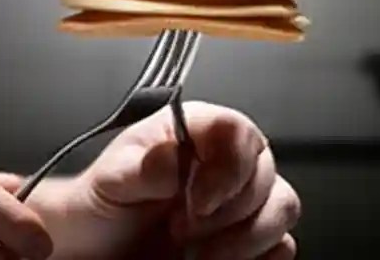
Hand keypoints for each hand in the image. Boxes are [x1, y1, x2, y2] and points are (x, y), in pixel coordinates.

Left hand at [2, 102, 299, 259]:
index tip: (198, 202)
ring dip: (245, 238)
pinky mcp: (249, 238)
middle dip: (225, 212)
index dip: (228, 169)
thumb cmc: (102, 203)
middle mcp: (226, 160)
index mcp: (195, 132)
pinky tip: (219, 258)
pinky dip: (258, 255)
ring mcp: (241, 200)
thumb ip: (144, 167)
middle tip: (180, 228)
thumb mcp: (113, 180)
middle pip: (265, 174)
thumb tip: (172, 159)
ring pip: (283, 206)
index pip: (238, 132)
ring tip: (198, 251)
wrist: (96, 246)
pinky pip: (282, 243)